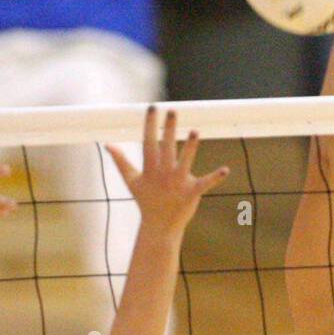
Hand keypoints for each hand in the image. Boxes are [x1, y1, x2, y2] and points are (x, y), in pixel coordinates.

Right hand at [105, 108, 228, 237]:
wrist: (158, 226)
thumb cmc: (146, 201)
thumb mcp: (131, 181)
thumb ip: (121, 162)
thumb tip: (108, 145)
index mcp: (150, 169)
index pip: (149, 142)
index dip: (150, 125)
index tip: (152, 108)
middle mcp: (163, 174)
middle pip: (167, 148)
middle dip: (169, 129)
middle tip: (172, 111)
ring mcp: (178, 183)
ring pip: (185, 161)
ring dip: (190, 147)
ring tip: (195, 131)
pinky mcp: (191, 192)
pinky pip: (204, 183)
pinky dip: (214, 178)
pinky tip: (225, 170)